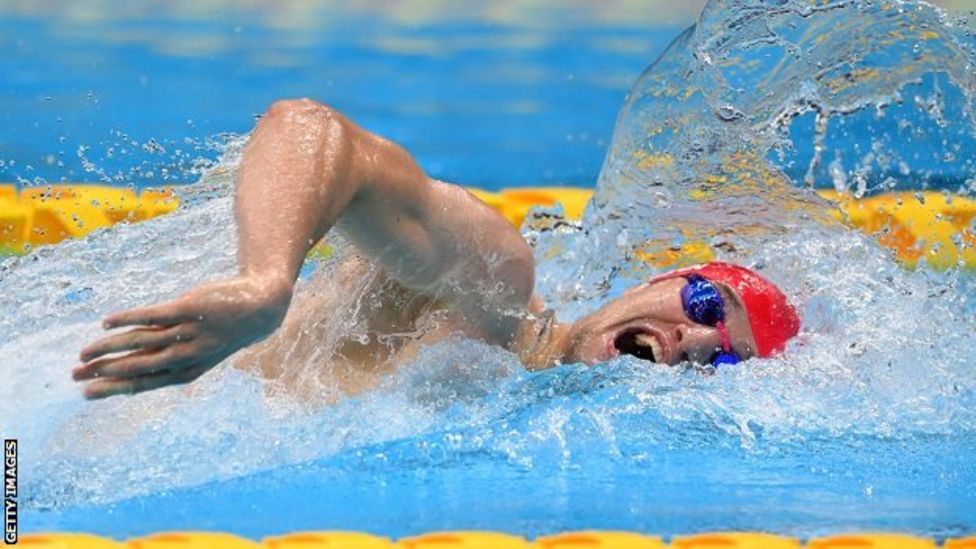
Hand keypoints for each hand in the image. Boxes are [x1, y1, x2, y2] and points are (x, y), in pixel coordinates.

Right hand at [74, 276, 291, 398]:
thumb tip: (128, 360)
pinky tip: (107, 322)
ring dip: (110, 347)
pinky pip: (152, 315)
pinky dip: (128, 319)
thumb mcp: (196, 351)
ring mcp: (188, 332)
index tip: (87, 394)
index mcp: (188, 371)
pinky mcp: (189, 309)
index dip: (115, 388)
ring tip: (84, 353)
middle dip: (105, 372)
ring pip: (141, 342)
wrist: (259, 308)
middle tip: (75, 376)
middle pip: (138, 366)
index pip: (145, 383)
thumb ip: (165, 355)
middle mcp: (187, 355)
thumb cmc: (222, 332)